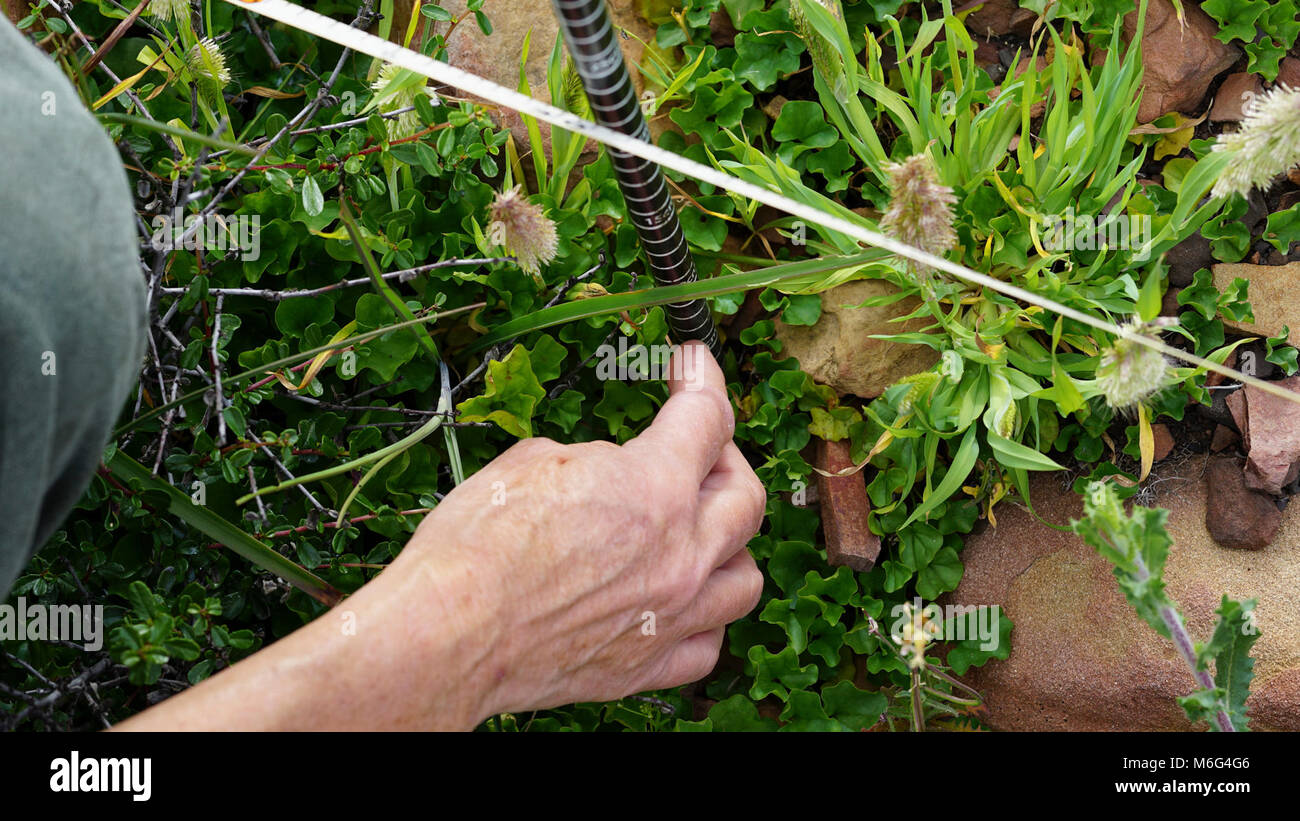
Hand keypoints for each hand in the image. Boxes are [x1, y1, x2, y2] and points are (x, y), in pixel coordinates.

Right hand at [396, 340, 766, 717]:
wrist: (447, 635)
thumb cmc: (475, 547)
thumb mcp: (533, 461)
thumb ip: (595, 460)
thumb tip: (608, 470)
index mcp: (654, 491)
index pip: (707, 418)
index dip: (703, 379)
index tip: (695, 364)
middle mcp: (680, 555)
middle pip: (746, 496)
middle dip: (725, 458)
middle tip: (697, 448)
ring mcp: (670, 616)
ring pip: (745, 577)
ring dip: (730, 544)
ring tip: (699, 530)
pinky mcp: (645, 665)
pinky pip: (708, 644)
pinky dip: (705, 617)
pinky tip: (683, 600)